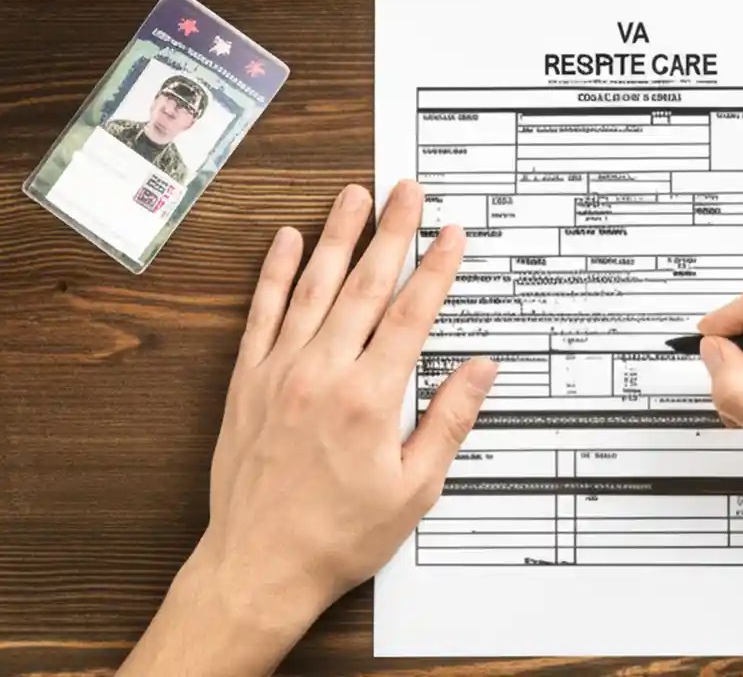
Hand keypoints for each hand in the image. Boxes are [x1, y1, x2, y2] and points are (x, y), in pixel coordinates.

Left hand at [195, 181, 494, 632]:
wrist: (259, 566)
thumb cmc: (338, 536)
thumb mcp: (414, 490)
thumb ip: (448, 421)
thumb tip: (481, 370)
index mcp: (370, 399)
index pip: (412, 315)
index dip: (436, 269)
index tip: (451, 234)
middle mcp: (323, 374)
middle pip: (365, 286)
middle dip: (392, 232)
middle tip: (406, 190)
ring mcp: (280, 372)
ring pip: (313, 287)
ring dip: (336, 237)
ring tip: (353, 197)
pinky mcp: (247, 382)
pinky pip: (262, 314)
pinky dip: (274, 274)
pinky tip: (285, 242)